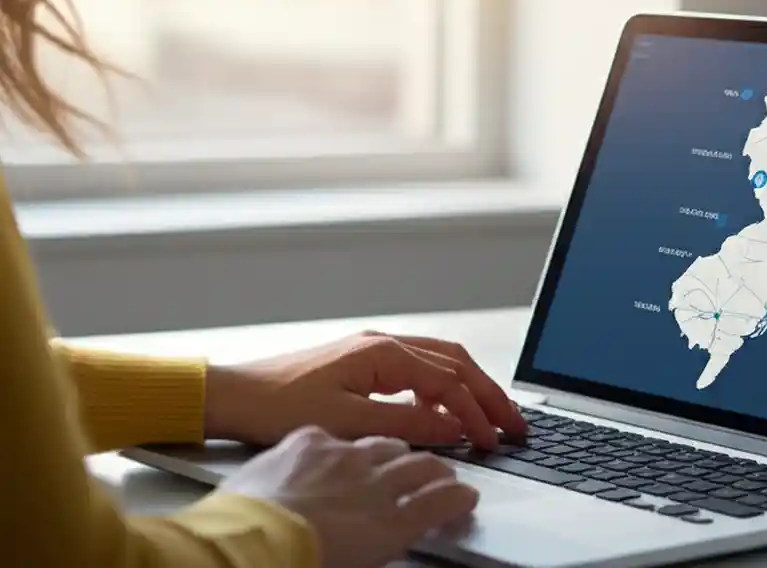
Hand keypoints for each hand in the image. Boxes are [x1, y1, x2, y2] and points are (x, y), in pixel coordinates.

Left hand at [205, 331, 524, 450]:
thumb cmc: (277, 405)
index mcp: (383, 353)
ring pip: (441, 362)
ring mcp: (373, 351)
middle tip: (515, 424)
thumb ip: (407, 424)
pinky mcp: (362, 364)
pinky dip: (442, 389)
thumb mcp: (347, 422)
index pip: (449, 383)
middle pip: (456, 364)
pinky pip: (419, 370)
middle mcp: (383, 344)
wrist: (233, 394)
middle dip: (489, 395)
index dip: (476, 413)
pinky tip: (443, 414)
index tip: (495, 440)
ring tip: (492, 416)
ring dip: (470, 389)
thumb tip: (453, 429)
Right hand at [221, 427, 476, 567]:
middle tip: (415, 466)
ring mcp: (375, 484)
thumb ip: (276, 475)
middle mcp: (348, 455)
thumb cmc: (237, 521)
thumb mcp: (252, 482)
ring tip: (446, 477)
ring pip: (422, 465)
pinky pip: (439, 501)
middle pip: (390, 447)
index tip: (364, 462)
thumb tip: (271, 488)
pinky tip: (465, 498)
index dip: (362, 453)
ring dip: (436, 471)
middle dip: (406, 456)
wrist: (245, 542)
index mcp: (310, 442)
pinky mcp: (395, 520)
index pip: (347, 439)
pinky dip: (455, 498)